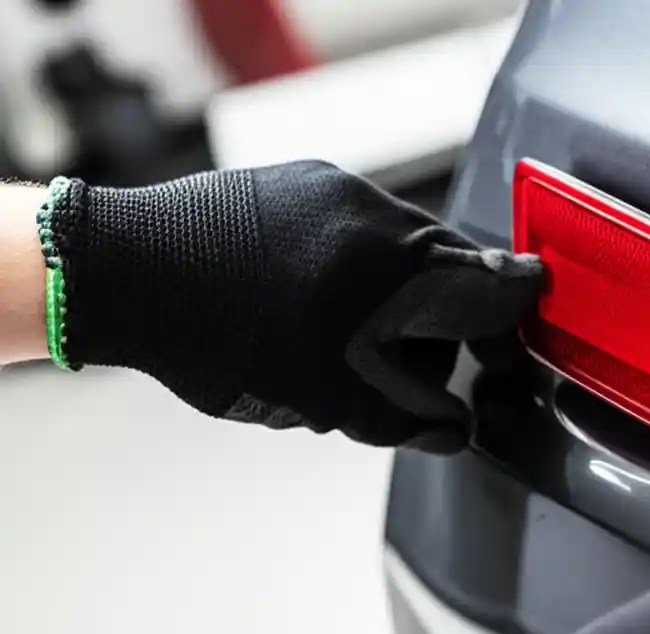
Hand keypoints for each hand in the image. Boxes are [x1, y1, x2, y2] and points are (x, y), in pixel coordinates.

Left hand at [49, 161, 540, 448]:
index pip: (501, 287)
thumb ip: (405, 418)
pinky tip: (317, 300)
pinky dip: (359, 266)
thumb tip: (455, 430)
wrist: (127, 274)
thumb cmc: (222, 340)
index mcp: (404, 270)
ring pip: (408, 248)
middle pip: (457, 270)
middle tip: (417, 365)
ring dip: (400, 294)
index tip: (505, 354)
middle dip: (446, 322)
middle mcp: (385, 217)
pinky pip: (362, 225)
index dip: (514, 327)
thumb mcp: (326, 399)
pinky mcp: (306, 179)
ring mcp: (344, 191)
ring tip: (348, 340)